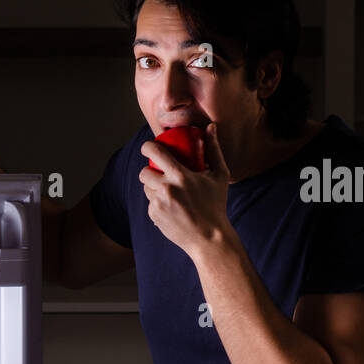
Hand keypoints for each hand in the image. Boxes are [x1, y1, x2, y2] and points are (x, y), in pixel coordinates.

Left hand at [139, 123, 232, 261]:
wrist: (209, 237)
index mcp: (180, 176)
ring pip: (146, 189)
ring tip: (166, 190)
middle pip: (143, 173)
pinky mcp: (154, 216)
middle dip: (148, 171)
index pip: (155, 153)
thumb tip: (210, 127)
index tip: (148, 146)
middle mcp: (166, 189)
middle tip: (157, 172)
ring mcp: (158, 204)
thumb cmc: (216, 204)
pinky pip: (150, 204)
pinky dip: (157, 203)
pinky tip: (170, 207)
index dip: (147, 147)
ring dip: (153, 187)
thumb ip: (214, 149)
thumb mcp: (220, 175)